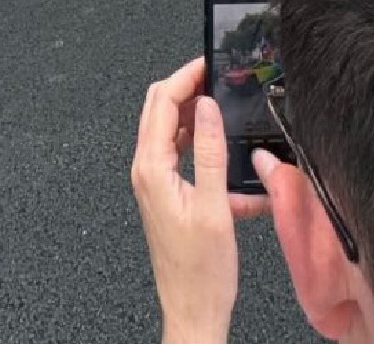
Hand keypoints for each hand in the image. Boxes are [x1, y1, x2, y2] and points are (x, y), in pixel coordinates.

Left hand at [131, 58, 267, 343]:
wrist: (193, 310)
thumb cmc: (202, 271)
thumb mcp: (216, 208)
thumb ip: (211, 153)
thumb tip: (210, 107)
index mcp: (152, 168)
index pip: (162, 102)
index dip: (185, 76)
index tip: (209, 63)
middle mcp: (147, 170)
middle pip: (160, 109)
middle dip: (187, 87)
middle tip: (218, 77)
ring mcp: (155, 181)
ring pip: (170, 129)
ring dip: (195, 114)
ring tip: (224, 105)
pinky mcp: (166, 193)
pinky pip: (179, 153)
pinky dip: (199, 143)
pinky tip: (226, 149)